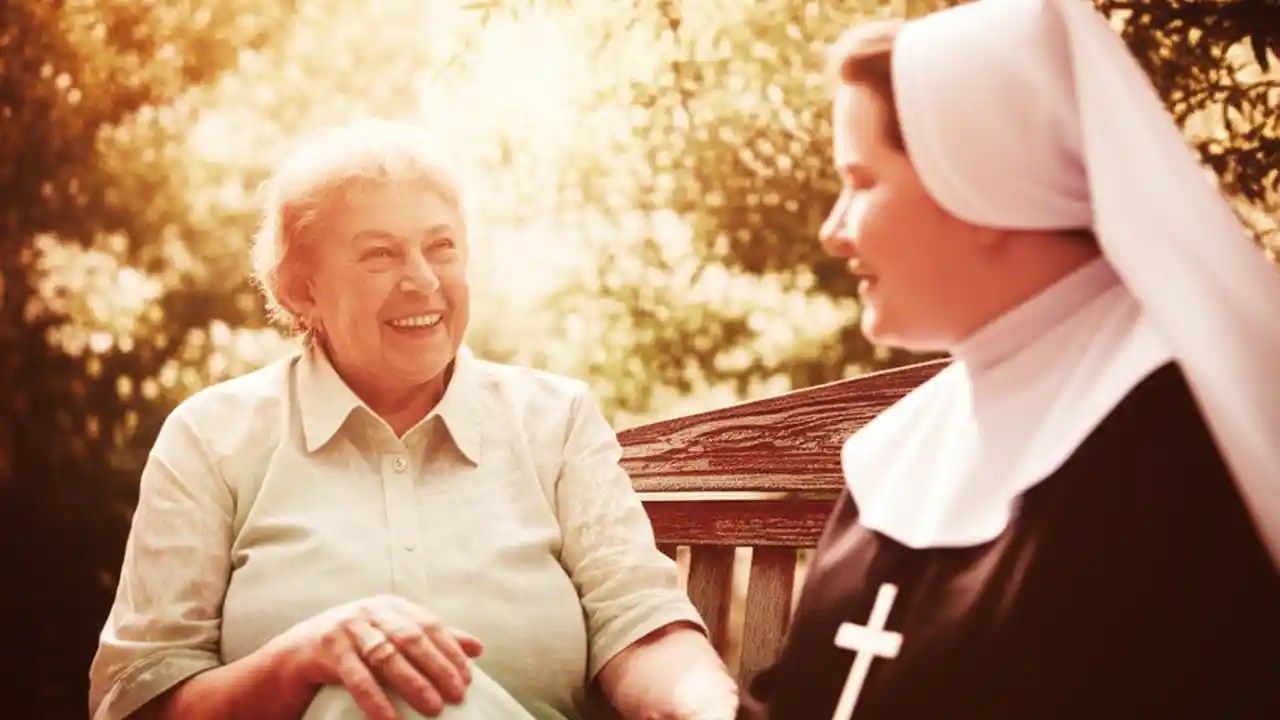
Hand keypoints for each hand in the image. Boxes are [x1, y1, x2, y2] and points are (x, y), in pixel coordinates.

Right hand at [264, 594, 483, 719]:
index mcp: (388, 607)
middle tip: (458, 694)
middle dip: (439, 667)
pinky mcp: (324, 650)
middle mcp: (368, 611)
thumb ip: (428, 641)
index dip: (451, 651)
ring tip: (434, 708)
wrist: (285, 662)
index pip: (429, 625)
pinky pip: (356, 676)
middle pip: (412, 638)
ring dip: (414, 684)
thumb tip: (477, 647)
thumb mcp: (386, 640)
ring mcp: (345, 628)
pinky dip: (375, 699)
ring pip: (387, 656)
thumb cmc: (343, 653)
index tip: (468, 678)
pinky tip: (390, 719)